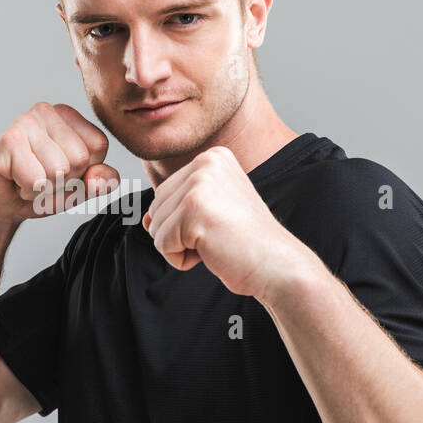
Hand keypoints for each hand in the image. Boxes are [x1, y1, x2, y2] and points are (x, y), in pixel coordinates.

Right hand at [0, 102, 119, 228]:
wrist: (1, 205)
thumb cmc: (41, 190)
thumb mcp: (82, 188)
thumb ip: (103, 182)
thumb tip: (101, 177)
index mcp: (69, 116)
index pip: (98, 147)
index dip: (83, 171)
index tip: (61, 173)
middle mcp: (47, 111)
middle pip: (79, 159)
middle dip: (62, 181)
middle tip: (41, 178)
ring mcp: (25, 123)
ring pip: (58, 170)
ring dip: (44, 188)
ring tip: (28, 179)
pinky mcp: (8, 141)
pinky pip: (36, 180)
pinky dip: (28, 191)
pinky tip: (15, 180)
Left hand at [142, 145, 304, 298]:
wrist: (277, 265)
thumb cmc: (247, 242)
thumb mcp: (209, 213)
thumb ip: (177, 207)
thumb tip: (145, 219)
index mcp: (212, 157)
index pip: (165, 193)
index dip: (185, 221)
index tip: (221, 224)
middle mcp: (205, 163)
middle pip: (157, 207)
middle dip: (179, 233)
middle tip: (218, 236)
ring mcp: (199, 185)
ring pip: (156, 227)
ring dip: (181, 247)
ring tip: (216, 242)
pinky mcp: (193, 211)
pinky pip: (162, 244)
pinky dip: (181, 259)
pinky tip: (212, 252)